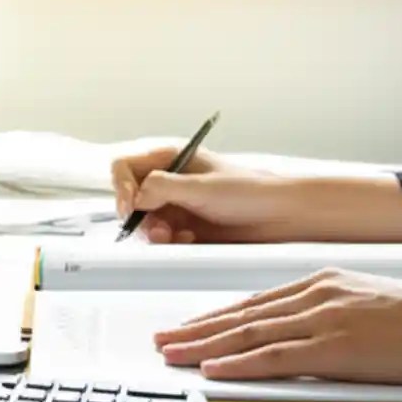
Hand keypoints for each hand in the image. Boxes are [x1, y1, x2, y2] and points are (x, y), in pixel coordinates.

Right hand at [110, 145, 293, 243]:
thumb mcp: (201, 187)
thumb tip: (135, 198)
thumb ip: (162, 189)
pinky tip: (188, 240)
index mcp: (170, 159)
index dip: (121, 187)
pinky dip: (169, 242)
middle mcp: (169, 180)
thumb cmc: (248, 192)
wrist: (279, 216)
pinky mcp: (185, 227)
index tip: (130, 207)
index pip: (125, 167)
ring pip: (144, 221)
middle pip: (130, 198)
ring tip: (177, 237)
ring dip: (155, 232)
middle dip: (140, 216)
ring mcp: (177, 204)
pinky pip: (162, 238)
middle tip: (159, 229)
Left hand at [153, 268, 401, 383]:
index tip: (190, 324)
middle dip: (196, 328)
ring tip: (173, 354)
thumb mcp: (366, 300)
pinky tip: (214, 368)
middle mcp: (314, 296)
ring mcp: (322, 320)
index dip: (216, 316)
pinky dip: (239, 363)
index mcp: (321, 282)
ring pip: (247, 334)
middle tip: (163, 338)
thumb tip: (307, 329)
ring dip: (204, 346)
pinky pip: (274, 357)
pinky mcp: (333, 348)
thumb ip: (331, 309)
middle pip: (241, 315)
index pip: (254, 301)